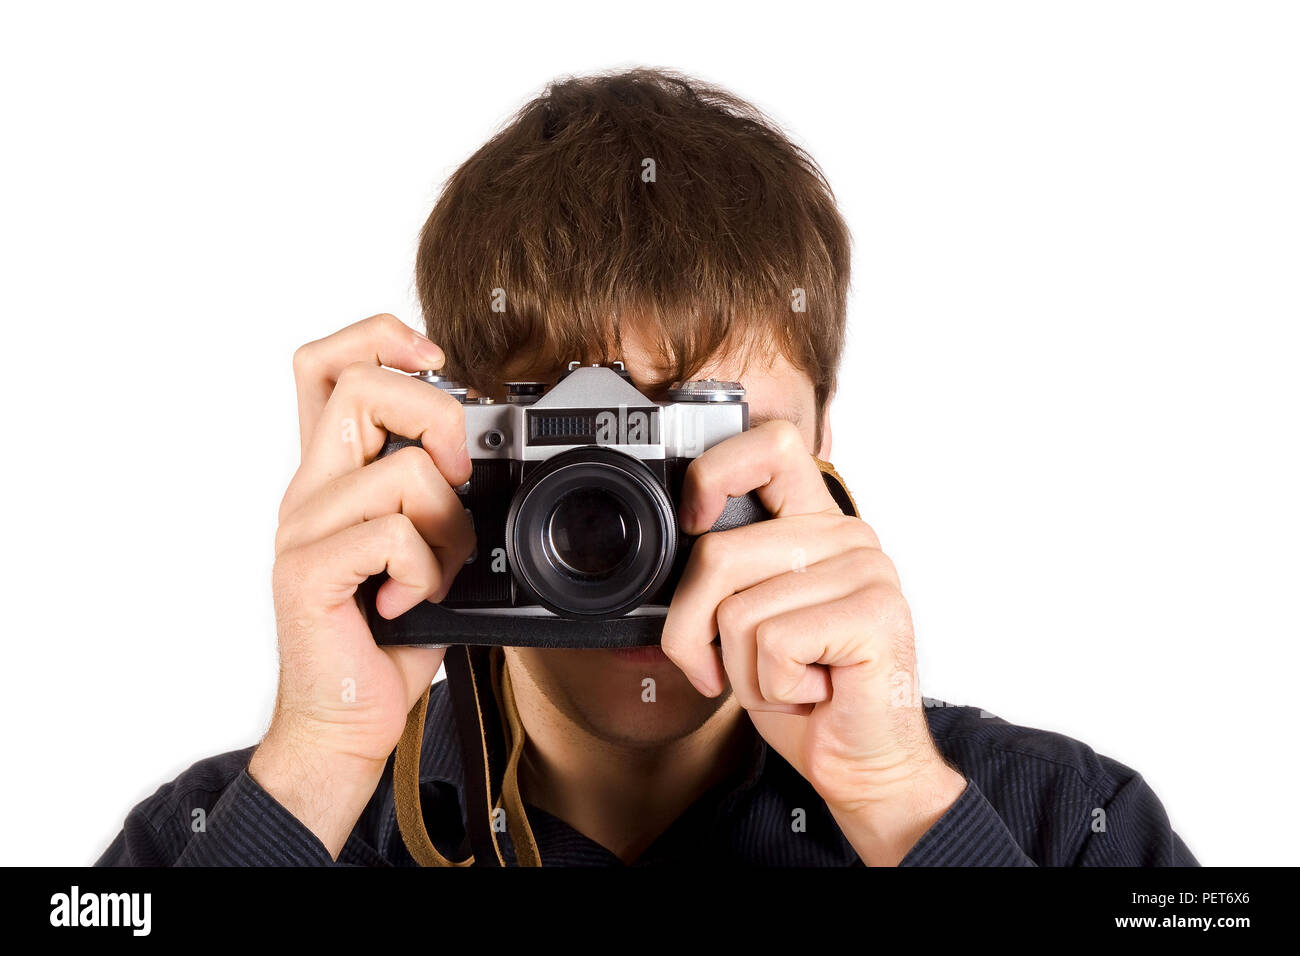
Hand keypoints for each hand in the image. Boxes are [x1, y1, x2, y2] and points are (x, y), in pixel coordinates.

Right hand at [248, 313, 474, 856]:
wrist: (345, 717)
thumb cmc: (387, 633)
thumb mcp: (422, 548)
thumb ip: (436, 496)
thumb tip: (487, 455)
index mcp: (333, 474)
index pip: (324, 365)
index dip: (378, 336)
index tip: (434, 356)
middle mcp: (309, 490)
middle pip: (361, 387)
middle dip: (438, 416)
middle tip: (460, 474)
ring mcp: (302, 529)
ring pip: (402, 470)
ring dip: (448, 526)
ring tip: (436, 570)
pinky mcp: (307, 572)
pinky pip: (392, 534)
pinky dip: (425, 569)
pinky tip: (407, 600)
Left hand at [661, 421, 966, 864]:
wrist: (862, 763)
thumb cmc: (803, 691)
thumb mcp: (747, 621)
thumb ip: (725, 574)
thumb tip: (669, 546)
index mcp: (816, 523)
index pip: (770, 445)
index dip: (716, 472)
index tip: (692, 521)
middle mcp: (848, 536)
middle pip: (720, 552)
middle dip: (692, 627)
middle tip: (718, 665)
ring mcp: (868, 571)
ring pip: (738, 610)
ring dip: (741, 668)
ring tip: (786, 677)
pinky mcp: (876, 614)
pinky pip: (773, 643)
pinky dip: (773, 685)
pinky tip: (812, 689)